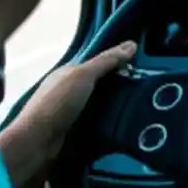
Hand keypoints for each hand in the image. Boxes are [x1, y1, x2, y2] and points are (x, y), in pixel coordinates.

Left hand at [0, 41, 136, 187]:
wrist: (37, 144)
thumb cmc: (58, 103)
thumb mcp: (83, 75)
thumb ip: (106, 61)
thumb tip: (132, 44)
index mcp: (68, 73)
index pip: (97, 64)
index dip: (118, 62)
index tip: (143, 65)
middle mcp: (69, 91)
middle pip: (101, 84)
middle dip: (121, 85)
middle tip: (150, 86)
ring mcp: (72, 112)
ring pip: (103, 104)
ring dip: (120, 106)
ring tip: (147, 105)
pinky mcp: (77, 132)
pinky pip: (100, 123)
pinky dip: (113, 122)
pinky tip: (130, 123)